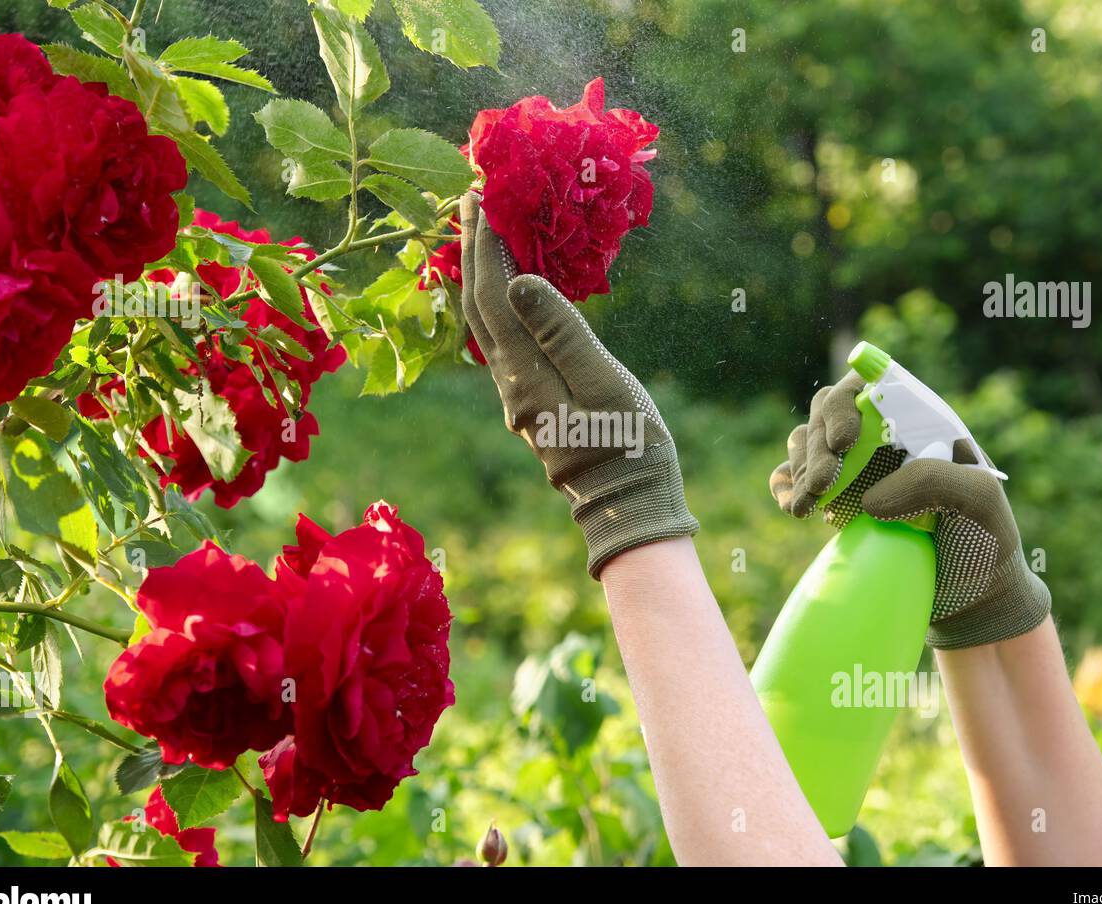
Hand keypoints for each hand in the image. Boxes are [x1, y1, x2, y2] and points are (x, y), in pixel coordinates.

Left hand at [458, 192, 697, 576]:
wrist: (628, 509)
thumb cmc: (629, 448)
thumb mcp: (605, 386)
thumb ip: (562, 333)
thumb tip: (518, 281)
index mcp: (525, 373)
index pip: (492, 294)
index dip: (485, 243)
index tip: (482, 195)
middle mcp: (510, 383)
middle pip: (478, 305)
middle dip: (473, 250)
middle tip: (472, 198)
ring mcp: (519, 395)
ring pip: (486, 323)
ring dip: (481, 274)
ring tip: (483, 233)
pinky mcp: (534, 402)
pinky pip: (504, 339)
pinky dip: (499, 302)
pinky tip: (509, 288)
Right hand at [770, 372, 1049, 648]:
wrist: (969, 597)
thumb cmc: (985, 540)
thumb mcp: (979, 500)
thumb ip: (934, 480)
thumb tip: (870, 497)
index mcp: (920, 422)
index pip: (873, 386)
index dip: (848, 403)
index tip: (844, 442)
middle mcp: (883, 436)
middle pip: (828, 410)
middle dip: (817, 444)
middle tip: (822, 485)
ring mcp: (856, 466)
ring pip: (805, 440)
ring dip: (798, 468)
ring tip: (805, 508)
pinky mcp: (836, 499)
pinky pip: (794, 476)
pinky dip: (784, 484)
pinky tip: (791, 506)